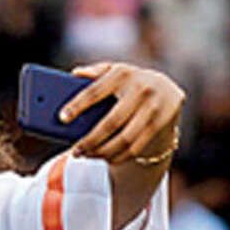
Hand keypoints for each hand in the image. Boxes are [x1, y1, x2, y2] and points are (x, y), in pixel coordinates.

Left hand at [61, 62, 183, 165]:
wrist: (167, 91)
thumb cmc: (131, 82)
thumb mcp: (116, 71)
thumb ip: (97, 71)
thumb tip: (75, 74)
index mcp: (123, 74)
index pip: (95, 91)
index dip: (78, 105)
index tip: (62, 118)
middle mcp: (140, 89)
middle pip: (110, 123)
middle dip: (90, 140)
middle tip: (75, 151)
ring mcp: (152, 108)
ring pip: (123, 140)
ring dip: (103, 152)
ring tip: (88, 155)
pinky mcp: (159, 125)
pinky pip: (135, 148)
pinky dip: (118, 156)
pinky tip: (105, 157)